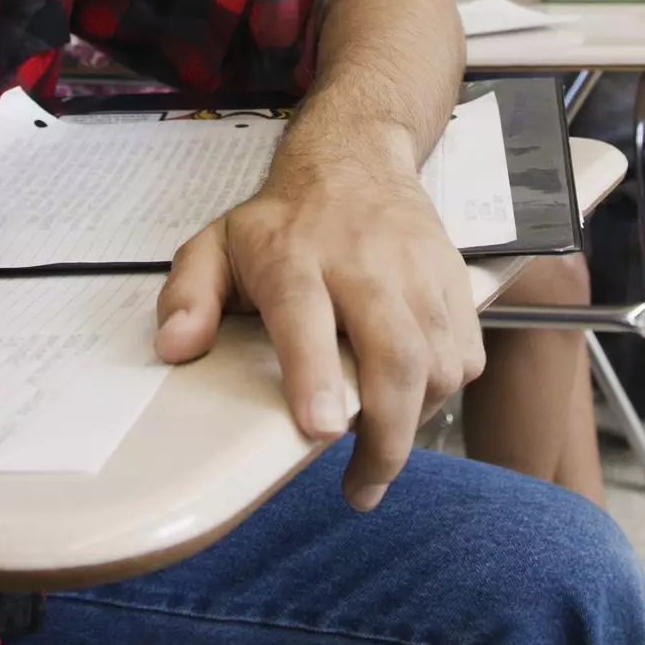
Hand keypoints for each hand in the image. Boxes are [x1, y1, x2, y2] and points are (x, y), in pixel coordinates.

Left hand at [155, 126, 482, 510]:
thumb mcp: (217, 245)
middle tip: (362, 484)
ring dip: (416, 421)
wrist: (356, 159)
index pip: (306, 314)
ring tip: (381, 449)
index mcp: (295, 256)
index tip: (321, 430)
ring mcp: (417, 272)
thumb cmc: (284, 220)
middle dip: (387, 433)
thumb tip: (176, 347)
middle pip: (395, 353)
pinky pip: (468, 353)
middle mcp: (364, 264)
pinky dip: (447, 392)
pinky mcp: (454, 281)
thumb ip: (189, 295)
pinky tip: (413, 403)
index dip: (315, 375)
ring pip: (439, 362)